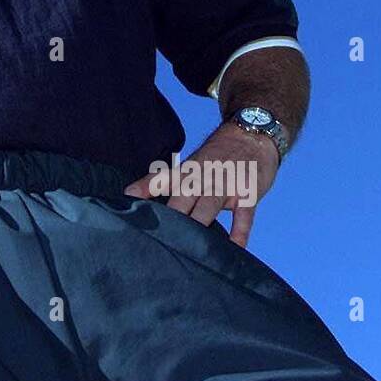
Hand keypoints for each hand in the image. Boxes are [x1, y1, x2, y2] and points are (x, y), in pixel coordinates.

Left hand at [123, 122, 279, 248]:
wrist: (252, 134)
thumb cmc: (217, 155)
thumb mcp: (193, 164)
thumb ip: (173, 183)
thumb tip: (145, 200)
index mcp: (188, 170)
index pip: (162, 179)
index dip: (144, 188)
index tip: (128, 198)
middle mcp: (203, 177)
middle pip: (183, 196)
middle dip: (172, 215)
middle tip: (160, 235)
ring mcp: (226, 184)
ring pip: (209, 204)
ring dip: (199, 221)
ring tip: (190, 244)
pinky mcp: (248, 192)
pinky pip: (244, 215)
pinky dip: (240, 231)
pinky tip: (234, 246)